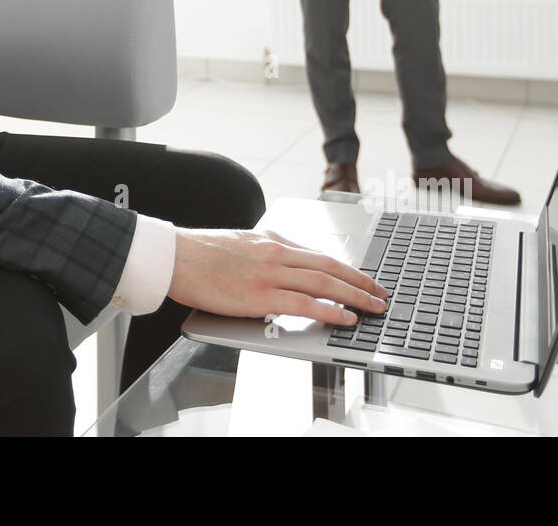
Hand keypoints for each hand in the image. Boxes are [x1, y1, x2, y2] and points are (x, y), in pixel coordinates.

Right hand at [168, 227, 387, 324]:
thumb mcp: (242, 240)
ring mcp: (269, 274)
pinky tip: (346, 318)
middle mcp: (276, 253)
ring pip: (324, 283)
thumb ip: (267, 247)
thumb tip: (289, 256)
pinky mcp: (260, 295)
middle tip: (381, 294)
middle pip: (330, 267)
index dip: (347, 268)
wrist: (175, 256)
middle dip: (360, 281)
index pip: (320, 254)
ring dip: (355, 296)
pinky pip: (304, 304)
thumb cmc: (202, 252)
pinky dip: (330, 310)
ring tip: (374, 307)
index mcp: (272, 241)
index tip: (364, 278)